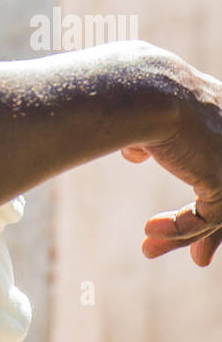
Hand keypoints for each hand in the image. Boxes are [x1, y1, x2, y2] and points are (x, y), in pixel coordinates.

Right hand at [121, 59, 221, 265]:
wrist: (141, 88)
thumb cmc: (129, 88)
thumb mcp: (138, 110)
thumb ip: (149, 136)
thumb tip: (137, 152)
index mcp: (213, 103)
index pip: (214, 152)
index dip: (197, 181)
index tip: (173, 198)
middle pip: (220, 186)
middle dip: (203, 224)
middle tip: (195, 253)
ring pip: (216, 207)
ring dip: (183, 233)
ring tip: (150, 247)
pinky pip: (206, 217)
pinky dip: (177, 229)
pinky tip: (149, 230)